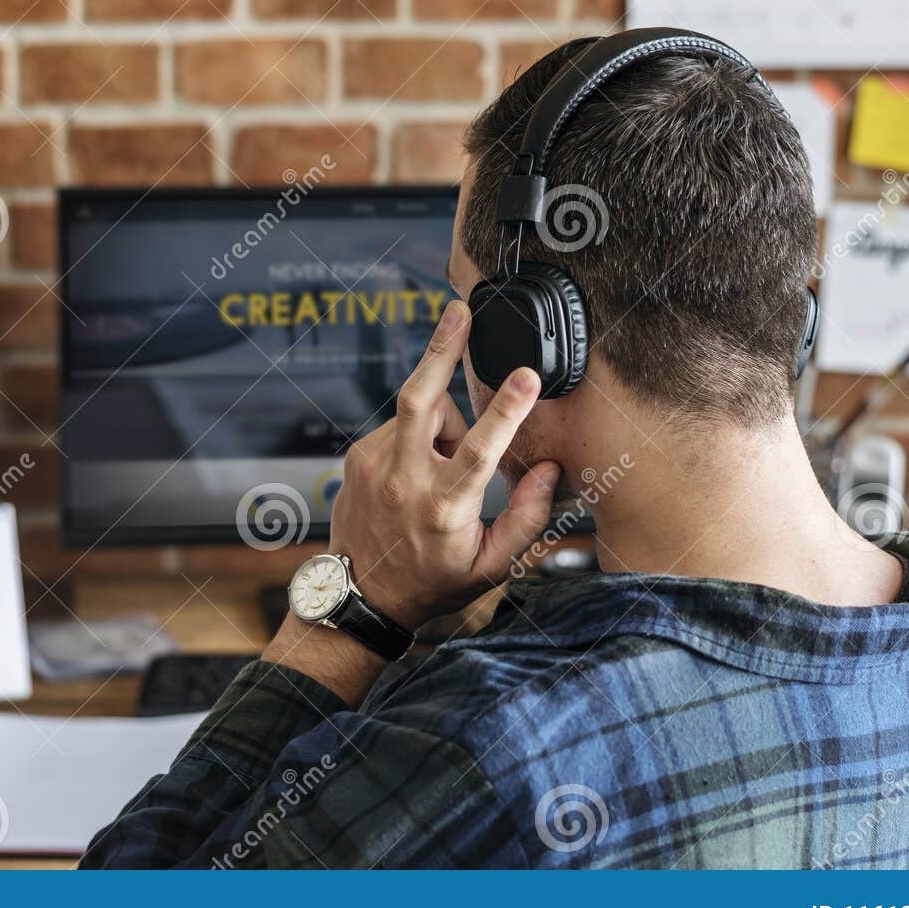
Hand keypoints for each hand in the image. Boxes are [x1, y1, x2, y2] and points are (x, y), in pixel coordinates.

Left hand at [326, 300, 560, 630]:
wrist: (359, 597)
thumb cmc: (433, 582)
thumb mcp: (491, 567)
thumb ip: (528, 518)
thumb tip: (550, 470)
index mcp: (445, 509)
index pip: (480, 451)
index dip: (506, 410)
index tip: (526, 377)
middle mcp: (405, 482)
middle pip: (420, 399)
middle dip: (441, 349)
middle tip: (459, 310)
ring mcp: (375, 466)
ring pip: (419, 412)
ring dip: (443, 422)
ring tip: (447, 464)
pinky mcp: (358, 457)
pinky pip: (400, 425)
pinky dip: (419, 435)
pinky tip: (420, 469)